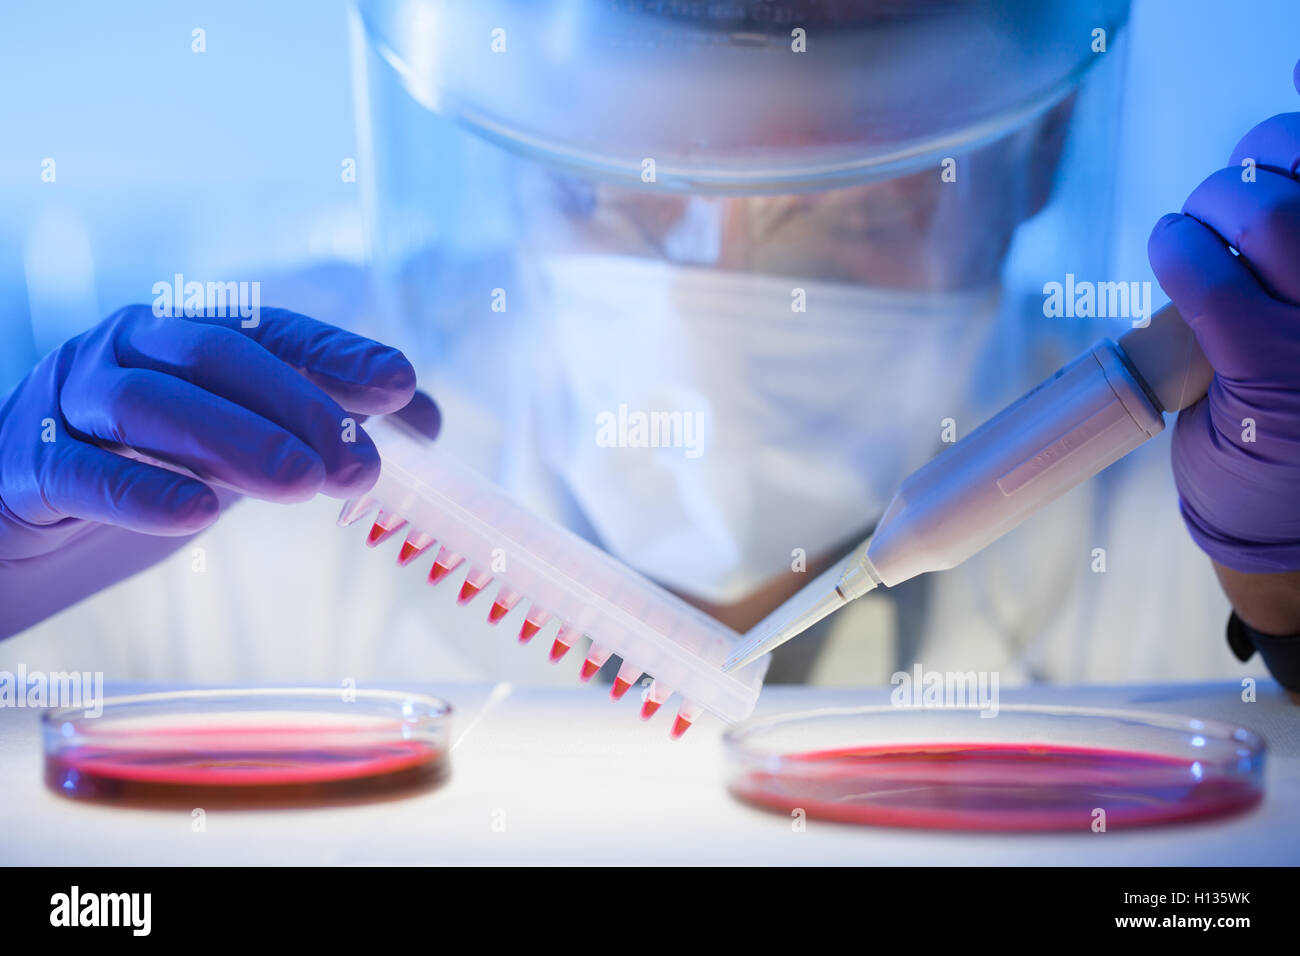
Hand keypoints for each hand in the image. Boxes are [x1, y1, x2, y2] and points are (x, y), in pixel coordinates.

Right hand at [0, 304, 418, 635]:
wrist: (22, 519)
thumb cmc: (145, 467)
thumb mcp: (243, 446)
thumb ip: (323, 427)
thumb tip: (430, 422)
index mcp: (188, 336)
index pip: (271, 331)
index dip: (335, 355)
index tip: (400, 384)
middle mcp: (129, 350)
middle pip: (217, 357)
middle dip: (297, 405)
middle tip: (359, 464)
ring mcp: (71, 400)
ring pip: (152, 403)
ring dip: (234, 440)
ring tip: (302, 484)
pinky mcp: (29, 463)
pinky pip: (82, 470)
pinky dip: (139, 489)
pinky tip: (192, 517)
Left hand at [1148, 62, 1299, 604]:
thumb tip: (1271, 164)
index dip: (1294, 136)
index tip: (1274, 154)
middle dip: (1253, 165)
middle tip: (1225, 198)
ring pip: (1272, 212)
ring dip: (1214, 202)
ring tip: (1196, 227)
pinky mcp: (1280, 371)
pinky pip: (1214, 281)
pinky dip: (1178, 248)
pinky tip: (1173, 246)